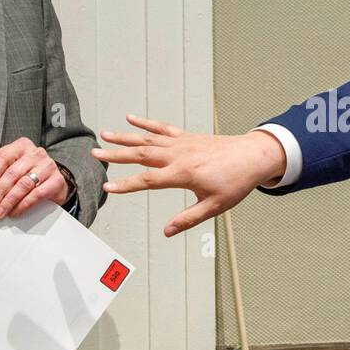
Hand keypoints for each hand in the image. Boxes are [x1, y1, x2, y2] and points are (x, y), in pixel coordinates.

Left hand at [0, 137, 67, 218]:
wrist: (54, 181)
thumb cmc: (31, 173)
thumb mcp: (16, 167)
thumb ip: (2, 173)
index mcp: (22, 146)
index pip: (3, 156)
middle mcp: (36, 154)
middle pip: (12, 173)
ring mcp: (48, 166)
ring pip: (23, 185)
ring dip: (9, 201)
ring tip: (1, 211)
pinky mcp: (56, 181)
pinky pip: (36, 195)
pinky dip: (23, 205)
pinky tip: (15, 211)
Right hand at [91, 114, 286, 236]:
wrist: (254, 156)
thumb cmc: (237, 182)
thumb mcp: (214, 206)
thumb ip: (188, 219)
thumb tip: (166, 231)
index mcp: (184, 174)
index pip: (148, 181)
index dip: (126, 185)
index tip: (108, 187)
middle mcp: (179, 155)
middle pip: (141, 154)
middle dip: (116, 155)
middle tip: (94, 154)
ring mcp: (182, 143)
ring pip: (148, 138)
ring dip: (125, 137)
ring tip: (104, 135)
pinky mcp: (187, 137)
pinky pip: (162, 128)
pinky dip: (146, 123)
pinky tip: (131, 118)